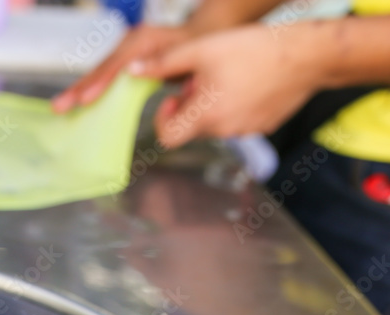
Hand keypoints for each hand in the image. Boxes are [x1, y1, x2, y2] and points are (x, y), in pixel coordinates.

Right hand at [51, 24, 194, 112]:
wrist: (202, 35)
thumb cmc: (199, 49)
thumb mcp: (186, 56)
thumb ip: (162, 64)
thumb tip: (137, 73)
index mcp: (144, 40)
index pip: (116, 65)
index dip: (99, 83)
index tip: (84, 100)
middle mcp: (130, 41)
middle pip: (101, 68)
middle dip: (79, 88)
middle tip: (59, 106)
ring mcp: (124, 48)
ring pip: (98, 71)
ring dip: (79, 90)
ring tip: (59, 107)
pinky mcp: (122, 57)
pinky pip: (104, 74)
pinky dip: (90, 88)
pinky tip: (76, 101)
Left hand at [132, 23, 320, 147]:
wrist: (308, 55)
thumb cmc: (254, 49)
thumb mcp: (201, 50)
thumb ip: (164, 63)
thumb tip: (132, 71)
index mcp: (205, 115)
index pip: (167, 137)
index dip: (162, 118)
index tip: (172, 98)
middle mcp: (224, 130)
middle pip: (191, 127)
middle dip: (189, 105)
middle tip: (202, 77)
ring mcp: (246, 130)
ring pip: (215, 123)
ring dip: (211, 105)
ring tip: (227, 75)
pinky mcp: (265, 126)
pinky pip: (238, 120)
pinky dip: (234, 106)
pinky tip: (247, 81)